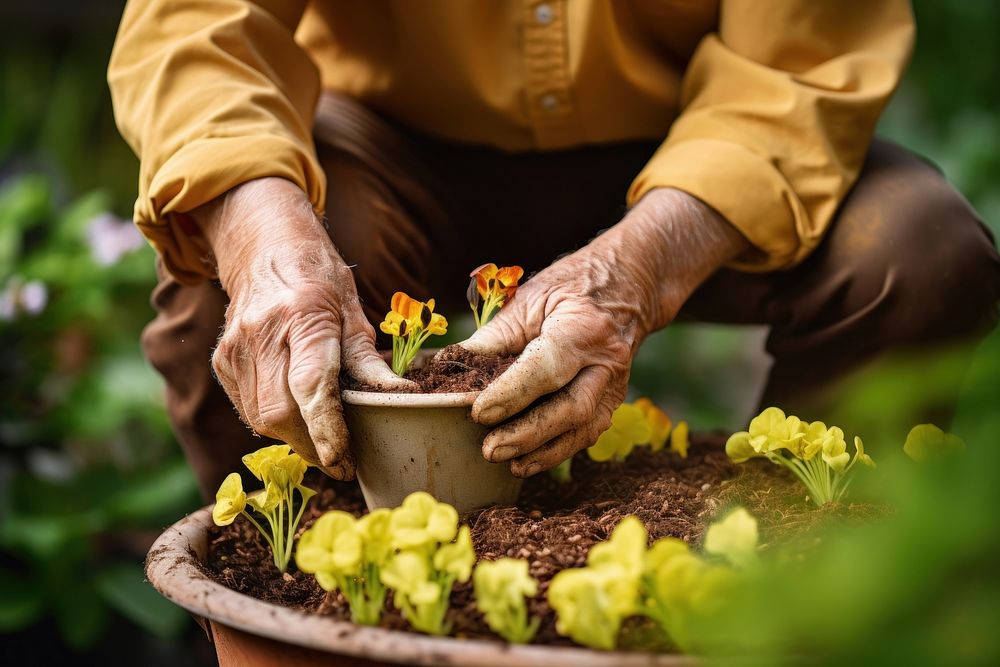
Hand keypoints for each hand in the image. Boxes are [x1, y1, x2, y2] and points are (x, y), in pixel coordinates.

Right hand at [191, 178, 410, 478]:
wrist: (263, 247)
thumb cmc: (318, 278)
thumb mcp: (353, 309)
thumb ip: (369, 358)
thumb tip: (399, 397)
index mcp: (303, 313)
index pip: (312, 384)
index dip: (327, 428)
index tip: (343, 459)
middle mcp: (261, 332)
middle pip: (280, 413)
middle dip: (312, 444)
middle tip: (340, 458)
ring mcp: (235, 348)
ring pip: (261, 419)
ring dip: (294, 437)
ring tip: (321, 437)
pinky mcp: (222, 361)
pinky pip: (248, 409)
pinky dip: (275, 421)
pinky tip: (296, 412)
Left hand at [462, 188, 747, 476]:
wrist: (626, 286)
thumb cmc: (569, 289)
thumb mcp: (529, 300)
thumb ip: (493, 338)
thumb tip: (449, 368)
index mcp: (583, 327)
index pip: (546, 367)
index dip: (511, 393)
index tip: (477, 412)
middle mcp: (607, 360)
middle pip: (571, 408)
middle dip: (528, 433)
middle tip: (490, 449)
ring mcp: (616, 384)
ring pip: (584, 428)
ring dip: (543, 451)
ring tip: (507, 462)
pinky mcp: (614, 401)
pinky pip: (587, 433)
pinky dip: (557, 451)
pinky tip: (527, 461)